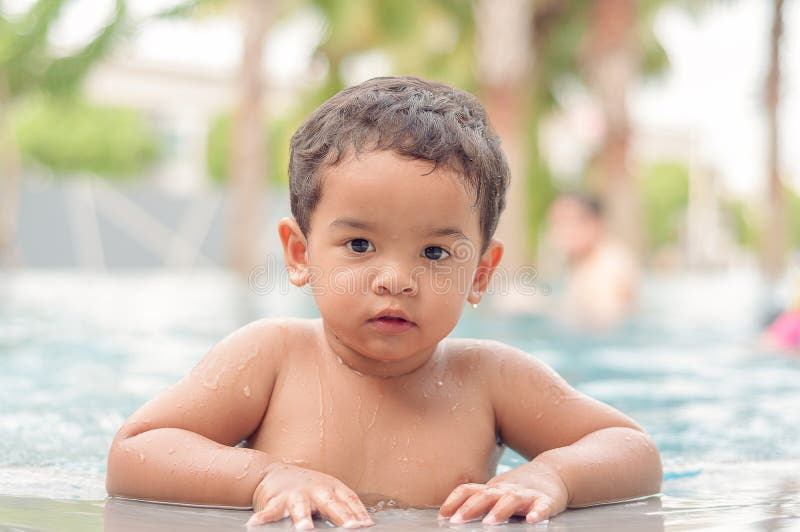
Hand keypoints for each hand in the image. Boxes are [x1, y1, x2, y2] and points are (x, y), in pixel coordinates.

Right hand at [247, 462, 373, 528]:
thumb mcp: (326, 492)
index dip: (358, 512)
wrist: (270, 472)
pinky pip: (270, 511)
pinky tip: (256, 524)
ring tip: (306, 529)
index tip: (367, 525)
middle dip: (341, 515)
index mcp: (331, 487)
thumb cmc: (305, 487)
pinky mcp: (275, 500)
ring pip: (300, 508)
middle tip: (351, 527)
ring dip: (303, 519)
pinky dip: (263, 518)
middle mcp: (315, 489)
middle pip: (330, 503)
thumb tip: (364, 524)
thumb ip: (342, 507)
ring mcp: (295, 494)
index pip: (349, 500)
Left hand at [438, 461, 568, 524]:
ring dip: (499, 511)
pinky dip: (537, 513)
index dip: (454, 501)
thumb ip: (477, 501)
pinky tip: (532, 520)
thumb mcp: (496, 492)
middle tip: (456, 521)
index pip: (469, 490)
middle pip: (486, 495)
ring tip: (489, 523)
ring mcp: (526, 494)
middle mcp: (506, 490)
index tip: (443, 515)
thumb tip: (449, 514)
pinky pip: (542, 507)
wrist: (555, 472)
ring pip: (511, 500)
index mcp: (492, 489)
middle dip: (470, 508)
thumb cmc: (519, 488)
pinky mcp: (547, 501)